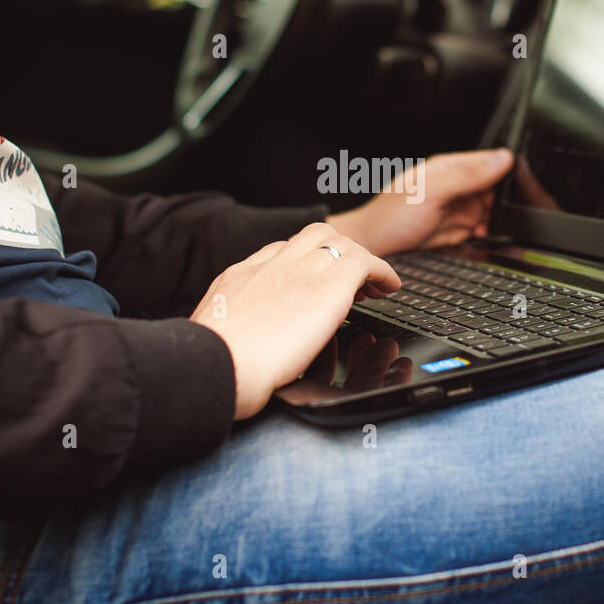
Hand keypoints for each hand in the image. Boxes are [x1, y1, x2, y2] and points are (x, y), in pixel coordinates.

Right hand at [189, 222, 400, 419]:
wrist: (217, 364)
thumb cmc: (214, 365)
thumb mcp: (215, 336)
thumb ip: (234, 329)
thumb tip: (244, 345)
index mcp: (242, 276)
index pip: (280, 252)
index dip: (304, 262)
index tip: (315, 279)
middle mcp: (272, 265)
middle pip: (313, 237)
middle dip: (336, 252)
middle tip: (351, 279)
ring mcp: (300, 270)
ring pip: (340, 244)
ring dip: (360, 261)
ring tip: (374, 285)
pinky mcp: (328, 285)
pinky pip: (364, 262)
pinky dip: (382, 271)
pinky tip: (390, 287)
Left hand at [326, 148, 513, 256]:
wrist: (373, 247)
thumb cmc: (390, 216)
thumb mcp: (431, 191)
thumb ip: (467, 176)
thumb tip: (502, 159)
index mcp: (452, 168)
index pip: (492, 161)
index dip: (509, 170)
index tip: (522, 184)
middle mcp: (458, 186)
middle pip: (496, 187)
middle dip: (505, 198)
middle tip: (507, 209)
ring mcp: (459, 208)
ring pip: (492, 209)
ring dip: (498, 217)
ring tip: (491, 221)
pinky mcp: (459, 229)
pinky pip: (483, 229)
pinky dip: (489, 232)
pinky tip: (483, 234)